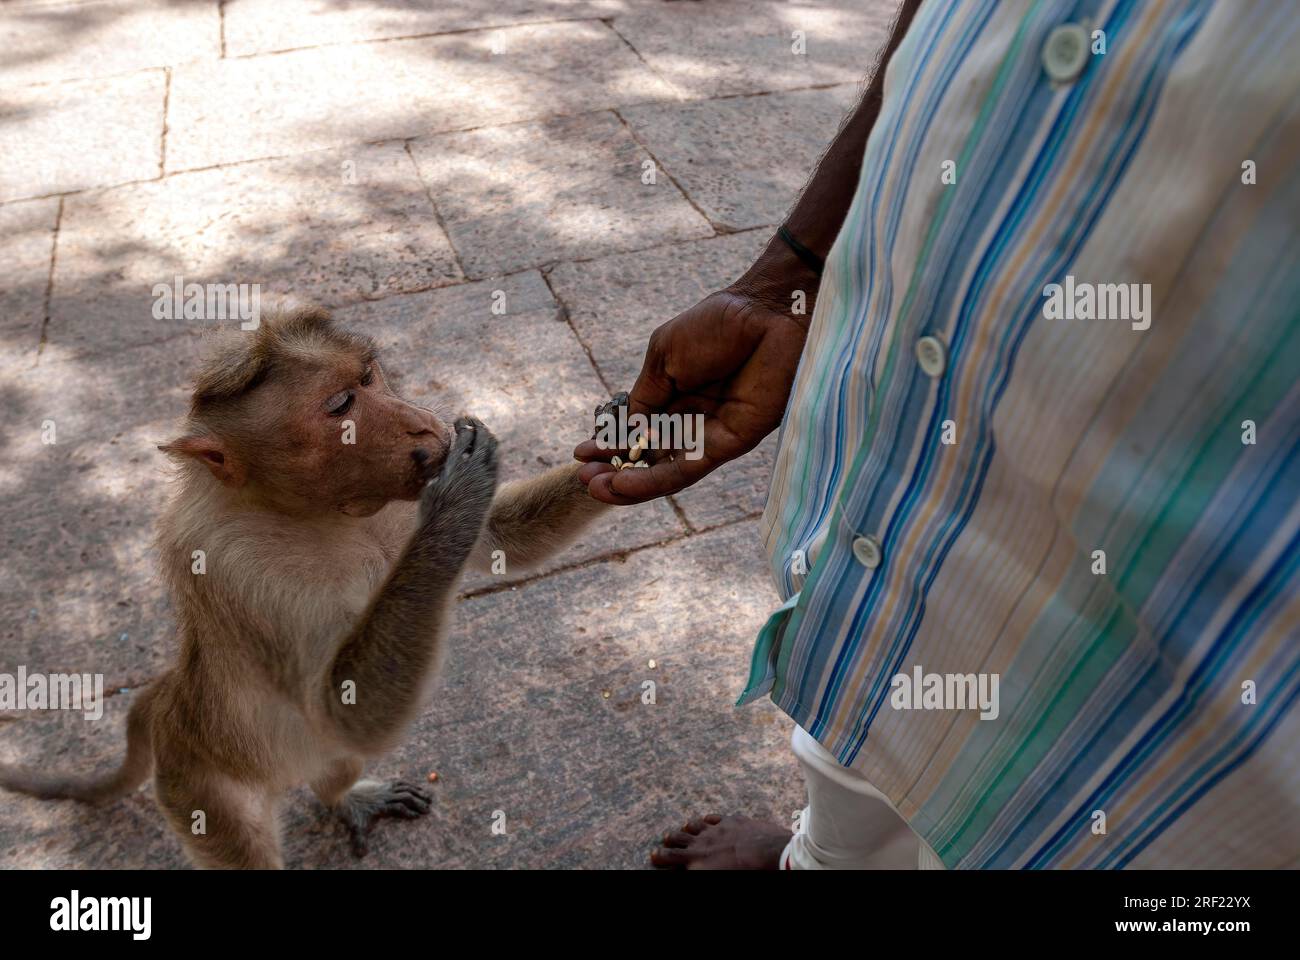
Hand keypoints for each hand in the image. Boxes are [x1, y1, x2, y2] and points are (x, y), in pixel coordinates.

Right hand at [573, 286, 808, 504]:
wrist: (765, 314)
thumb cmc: (717, 325)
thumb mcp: (664, 357)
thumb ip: (644, 399)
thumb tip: (625, 437)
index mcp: (674, 394)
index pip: (638, 431)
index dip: (610, 444)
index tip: (581, 453)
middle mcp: (692, 419)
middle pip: (648, 456)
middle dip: (614, 469)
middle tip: (584, 478)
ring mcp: (711, 433)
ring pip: (664, 470)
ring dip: (628, 483)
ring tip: (596, 488)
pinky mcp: (731, 443)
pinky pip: (686, 469)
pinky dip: (654, 479)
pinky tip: (625, 483)